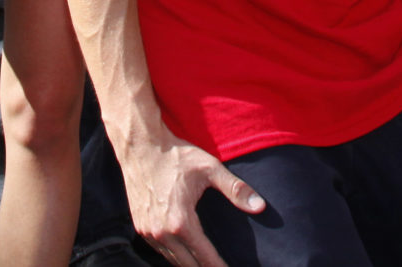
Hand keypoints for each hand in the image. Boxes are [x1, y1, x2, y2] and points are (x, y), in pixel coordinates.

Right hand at [120, 126, 264, 266]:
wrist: (140, 146)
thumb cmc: (176, 155)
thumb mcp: (210, 168)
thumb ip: (236, 189)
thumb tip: (260, 206)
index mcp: (180, 222)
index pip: (205, 257)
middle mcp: (162, 233)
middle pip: (188, 265)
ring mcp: (148, 232)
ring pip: (172, 261)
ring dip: (189, 265)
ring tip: (206, 265)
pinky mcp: (140, 227)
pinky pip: (160, 251)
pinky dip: (174, 255)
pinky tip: (186, 253)